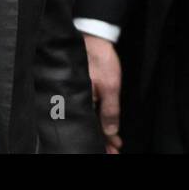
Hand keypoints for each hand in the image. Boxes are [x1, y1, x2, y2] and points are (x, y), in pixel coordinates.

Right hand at [83, 34, 121, 153]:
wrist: (94, 37)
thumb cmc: (99, 59)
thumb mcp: (110, 86)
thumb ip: (110, 110)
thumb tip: (111, 132)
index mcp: (79, 102)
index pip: (90, 130)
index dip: (102, 143)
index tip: (112, 152)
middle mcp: (74, 101)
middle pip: (88, 127)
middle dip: (101, 141)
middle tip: (114, 151)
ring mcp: (77, 96)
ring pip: (88, 120)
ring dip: (101, 132)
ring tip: (114, 143)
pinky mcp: (80, 90)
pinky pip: (88, 109)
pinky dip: (98, 119)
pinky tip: (106, 125)